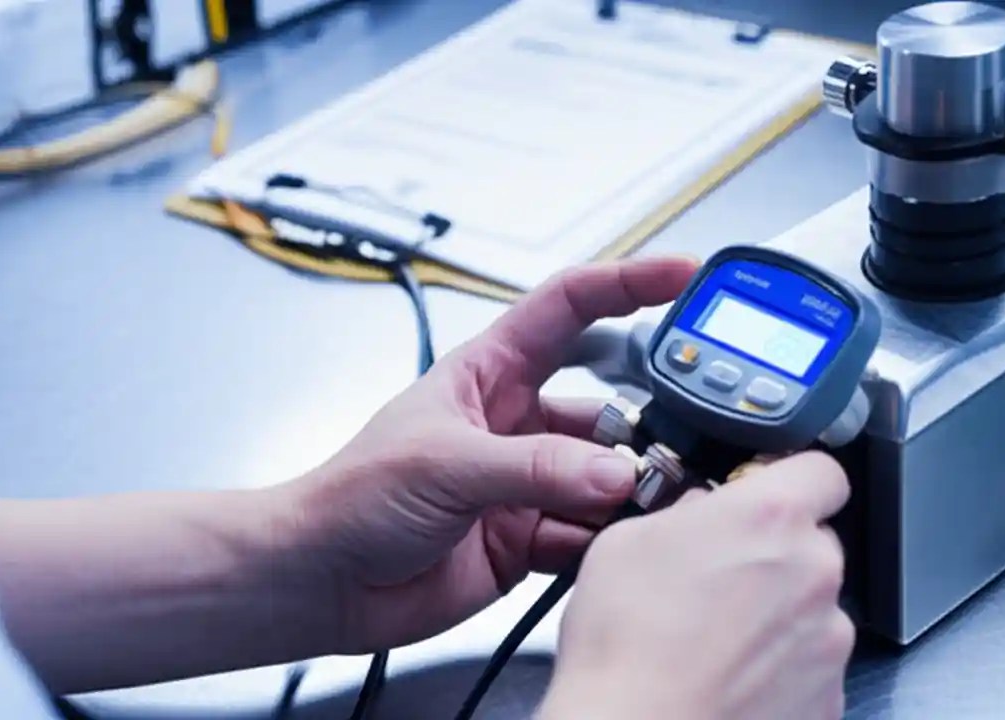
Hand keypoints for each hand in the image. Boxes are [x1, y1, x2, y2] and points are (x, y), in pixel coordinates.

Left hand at [288, 256, 697, 653]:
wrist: (320, 583)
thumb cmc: (351, 499)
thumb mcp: (446, 463)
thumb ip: (538, 468)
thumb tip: (616, 474)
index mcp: (490, 373)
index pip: (570, 307)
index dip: (627, 282)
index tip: (684, 274)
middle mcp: (516, 423)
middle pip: (605, 406)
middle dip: (643, 423)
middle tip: (677, 442)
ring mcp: (526, 482)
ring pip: (604, 476)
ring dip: (629, 491)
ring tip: (649, 504)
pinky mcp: (528, 537)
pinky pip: (588, 533)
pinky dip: (608, 541)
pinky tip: (617, 546)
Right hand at [540, 452, 854, 719]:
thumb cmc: (625, 646)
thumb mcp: (629, 540)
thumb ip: (685, 511)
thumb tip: (700, 510)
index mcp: (772, 515)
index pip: (821, 469)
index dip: (789, 479)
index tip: (763, 493)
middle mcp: (815, 570)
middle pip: (815, 541)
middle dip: (775, 551)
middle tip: (719, 573)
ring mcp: (829, 637)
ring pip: (813, 605)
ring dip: (778, 611)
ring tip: (715, 635)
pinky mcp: (830, 694)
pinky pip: (811, 662)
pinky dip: (781, 664)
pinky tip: (729, 671)